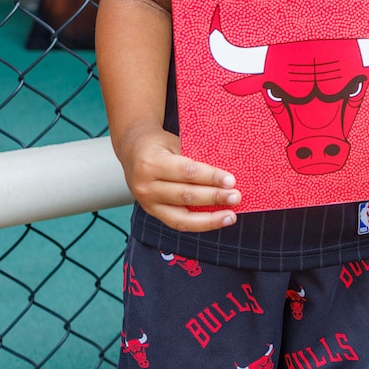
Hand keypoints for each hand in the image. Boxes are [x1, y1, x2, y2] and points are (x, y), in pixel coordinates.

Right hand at [113, 126, 240, 230]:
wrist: (133, 150)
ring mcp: (147, 203)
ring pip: (181, 217)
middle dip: (214, 197)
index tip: (231, 180)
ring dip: (210, 218)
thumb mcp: (175, 144)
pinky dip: (199, 224)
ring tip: (230, 215)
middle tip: (236, 197)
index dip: (210, 177)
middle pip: (185, 195)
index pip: (186, 172)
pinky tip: (216, 221)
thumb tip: (225, 175)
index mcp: (152, 163)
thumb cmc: (159, 145)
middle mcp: (146, 186)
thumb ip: (194, 159)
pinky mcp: (151, 213)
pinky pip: (178, 223)